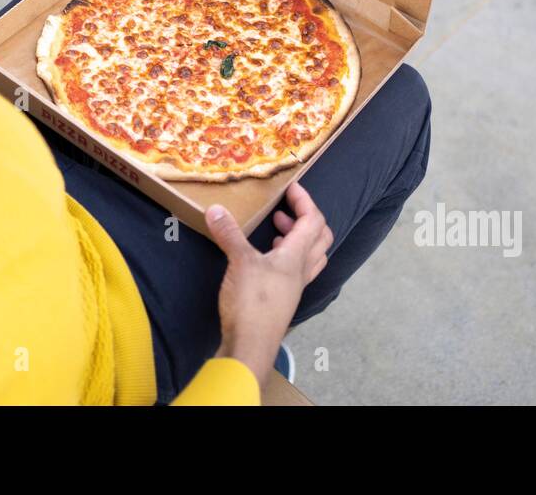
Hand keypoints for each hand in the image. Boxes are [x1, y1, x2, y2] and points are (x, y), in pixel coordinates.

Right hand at [204, 182, 333, 388]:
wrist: (250, 347)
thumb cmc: (252, 303)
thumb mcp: (239, 263)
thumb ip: (229, 234)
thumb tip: (215, 209)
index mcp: (296, 257)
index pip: (313, 221)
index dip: (305, 201)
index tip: (291, 188)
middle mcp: (301, 271)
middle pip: (320, 239)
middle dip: (305, 220)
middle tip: (282, 212)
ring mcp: (294, 288)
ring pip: (310, 257)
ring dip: (298, 240)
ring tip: (275, 233)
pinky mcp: (282, 301)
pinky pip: (295, 272)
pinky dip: (286, 258)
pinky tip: (265, 261)